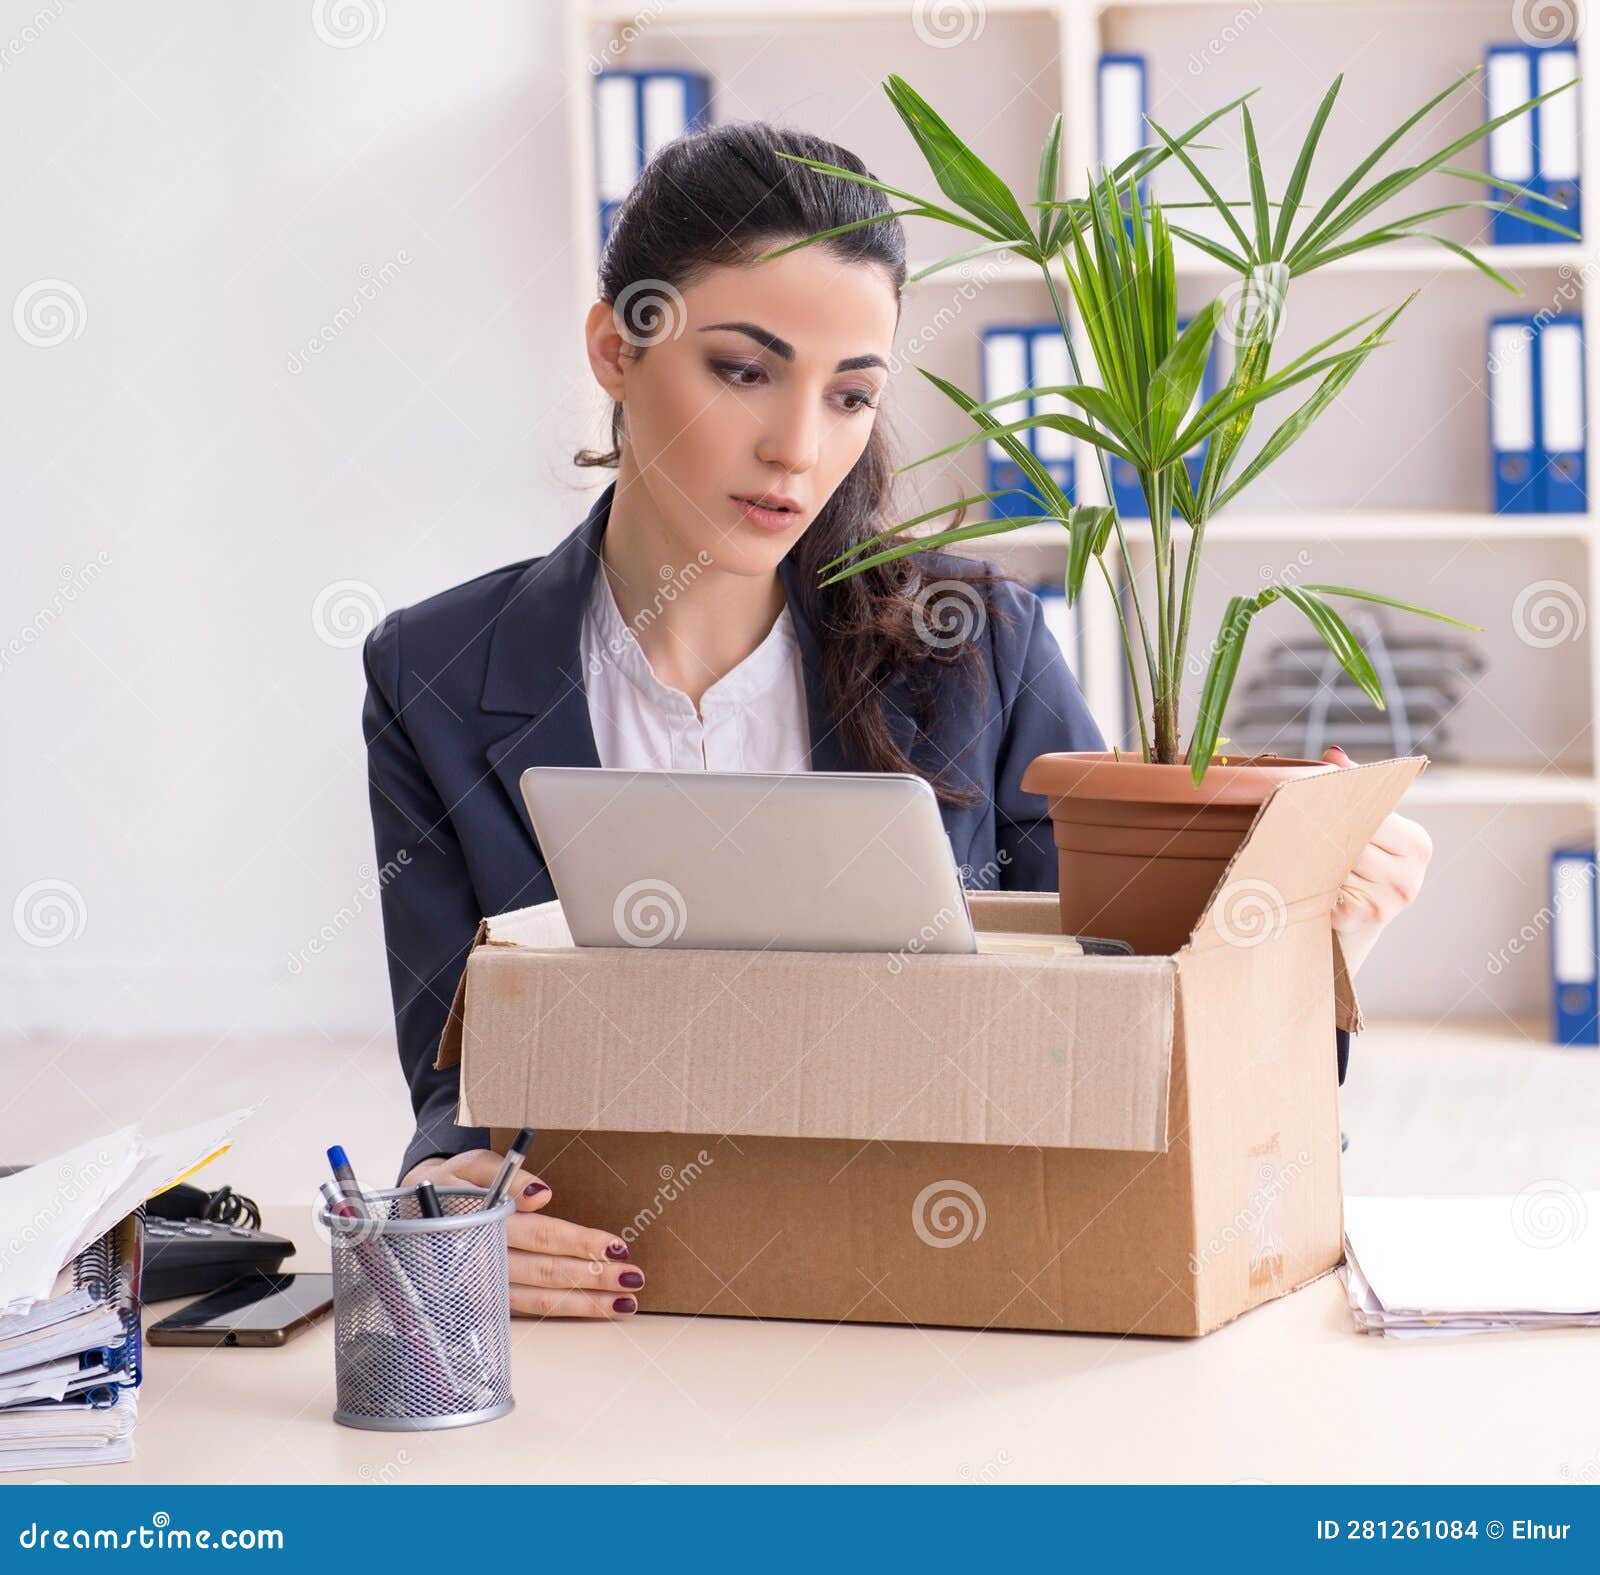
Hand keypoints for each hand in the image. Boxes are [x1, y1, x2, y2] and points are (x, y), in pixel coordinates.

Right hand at [401, 1149, 642, 1318]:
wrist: (407, 1214)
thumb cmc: (446, 1183)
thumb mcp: (470, 1165)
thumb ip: (503, 1176)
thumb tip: (543, 1194)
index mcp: (482, 1221)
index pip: (540, 1234)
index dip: (580, 1242)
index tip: (616, 1246)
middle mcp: (481, 1259)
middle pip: (545, 1271)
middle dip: (593, 1277)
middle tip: (634, 1280)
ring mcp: (481, 1286)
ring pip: (538, 1298)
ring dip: (584, 1303)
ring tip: (623, 1304)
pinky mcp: (482, 1300)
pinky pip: (526, 1308)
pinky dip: (560, 1310)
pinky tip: (590, 1310)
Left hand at [1320, 744, 1432, 974]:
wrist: (1355, 925)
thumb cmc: (1359, 865)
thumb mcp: (1368, 828)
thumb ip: (1354, 789)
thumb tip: (1333, 754)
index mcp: (1417, 844)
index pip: (1372, 815)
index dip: (1339, 806)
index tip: (1309, 795)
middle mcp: (1410, 876)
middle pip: (1350, 839)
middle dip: (1321, 831)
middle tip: (1290, 819)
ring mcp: (1388, 902)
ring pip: (1333, 861)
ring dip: (1312, 856)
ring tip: (1298, 850)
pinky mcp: (1361, 918)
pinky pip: (1324, 886)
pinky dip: (1311, 880)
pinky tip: (1306, 879)